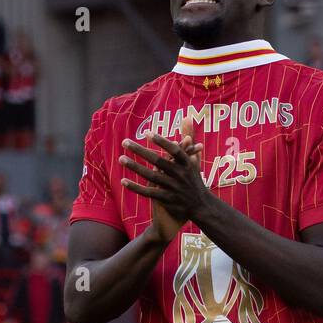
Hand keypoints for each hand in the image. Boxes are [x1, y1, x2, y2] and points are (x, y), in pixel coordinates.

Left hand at [119, 115, 207, 240]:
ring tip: (121, 158)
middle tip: (125, 142)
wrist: (201, 206)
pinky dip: (136, 187)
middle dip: (141, 151)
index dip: (162, 142)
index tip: (148, 134)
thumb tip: (188, 116)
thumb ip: (189, 137)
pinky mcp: (167, 200)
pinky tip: (124, 181)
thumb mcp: (194, 157)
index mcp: (187, 164)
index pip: (174, 150)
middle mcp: (180, 175)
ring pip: (151, 176)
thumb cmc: (194, 178)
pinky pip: (149, 193)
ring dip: (135, 167)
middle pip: (159, 162)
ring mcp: (173, 188)